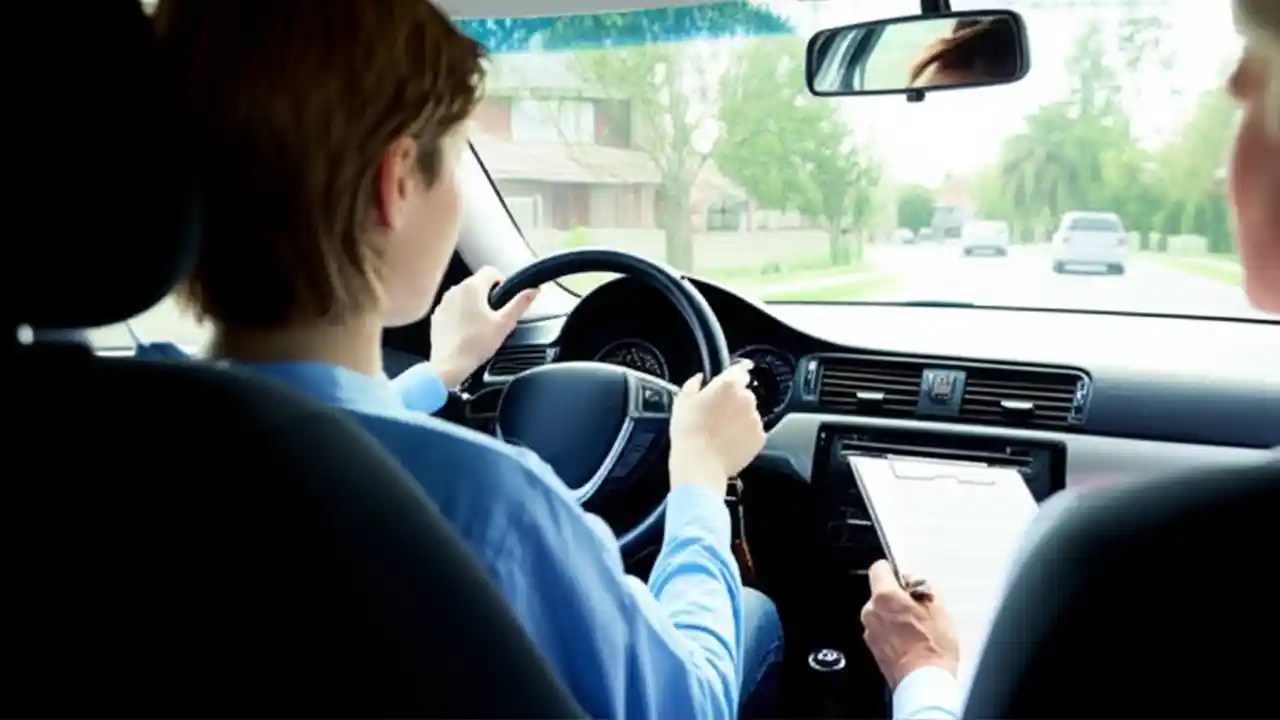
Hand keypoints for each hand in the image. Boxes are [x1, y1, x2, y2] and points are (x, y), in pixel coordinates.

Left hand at [429, 266, 537, 388]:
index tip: (504, 298)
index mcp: (472, 288)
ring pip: (464, 295)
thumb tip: (533, 290)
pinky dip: (460, 314)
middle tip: (494, 316)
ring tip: (480, 325)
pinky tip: (466, 331)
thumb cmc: (476, 345)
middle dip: (487, 295)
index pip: (491, 270)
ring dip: (473, 304)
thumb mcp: (505, 323)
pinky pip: (452, 307)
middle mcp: (455, 290)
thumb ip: (520, 303)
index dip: (501, 281)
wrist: (449, 364)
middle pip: (477, 282)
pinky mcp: (437, 315)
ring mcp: (444, 302)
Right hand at [668, 360, 765, 495]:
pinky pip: (753, 432)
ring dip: (740, 418)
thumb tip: (700, 378)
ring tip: (721, 433)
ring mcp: (756, 419)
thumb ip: (693, 384)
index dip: (736, 373)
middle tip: (717, 415)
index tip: (735, 376)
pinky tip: (729, 443)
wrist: (700, 465)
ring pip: (749, 414)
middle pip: (744, 394)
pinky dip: (745, 435)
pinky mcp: (760, 438)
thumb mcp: (682, 402)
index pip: (740, 369)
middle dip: (734, 401)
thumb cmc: (688, 432)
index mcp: (729, 385)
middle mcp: (747, 399)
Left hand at [861, 559, 959, 687]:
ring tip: (917, 629)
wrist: (924, 682)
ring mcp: (870, 631)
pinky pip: (881, 630)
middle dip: (896, 597)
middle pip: (880, 593)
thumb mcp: (937, 607)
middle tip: (918, 609)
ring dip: (894, 616)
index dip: (892, 571)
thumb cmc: (932, 648)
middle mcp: (871, 612)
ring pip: (881, 613)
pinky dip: (892, 631)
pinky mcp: (872, 647)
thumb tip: (912, 580)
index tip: (903, 578)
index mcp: (885, 597)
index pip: (879, 568)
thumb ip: (921, 586)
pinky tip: (910, 641)